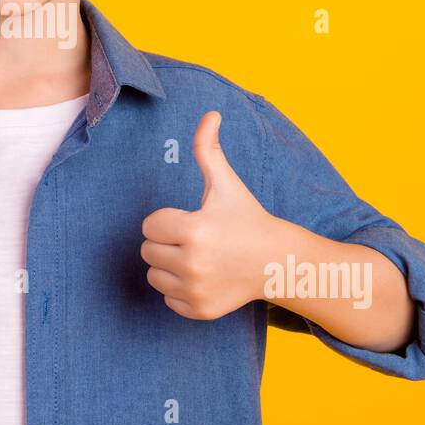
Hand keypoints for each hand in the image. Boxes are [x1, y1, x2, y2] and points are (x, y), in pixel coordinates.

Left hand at [141, 110, 285, 319]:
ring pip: (154, 276)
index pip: (150, 225)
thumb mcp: (226, 183)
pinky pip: (168, 299)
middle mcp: (193, 263)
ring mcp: (196, 290)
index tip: (192, 220)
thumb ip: (209, 149)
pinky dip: (180, 290)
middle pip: (148, 251)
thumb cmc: (247, 218)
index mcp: (194, 229)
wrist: (277, 261)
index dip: (169, 220)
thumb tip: (210, 114)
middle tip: (195, 239)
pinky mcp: (200, 311)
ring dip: (169, 267)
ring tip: (199, 258)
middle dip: (167, 242)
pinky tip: (205, 277)